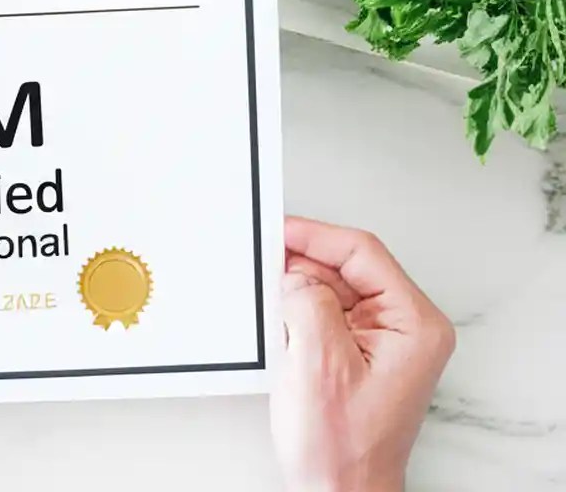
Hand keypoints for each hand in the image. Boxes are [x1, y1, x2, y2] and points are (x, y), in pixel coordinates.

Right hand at [272, 217, 455, 491]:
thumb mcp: (318, 362)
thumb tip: (295, 274)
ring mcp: (384, 342)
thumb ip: (307, 302)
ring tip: (271, 305)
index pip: (363, 253)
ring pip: (334, 290)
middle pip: (349, 268)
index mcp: (414, 324)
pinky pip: (326, 314)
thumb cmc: (342, 448)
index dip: (316, 236)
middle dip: (303, 265)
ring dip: (298, 292)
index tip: (279, 230)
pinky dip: (298, 313)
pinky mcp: (360, 354)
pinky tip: (280, 326)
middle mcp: (407, 329)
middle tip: (263, 261)